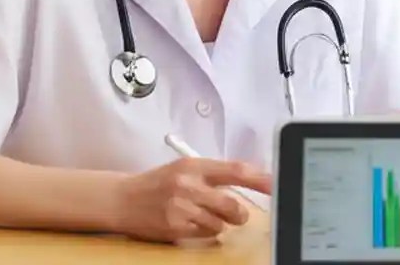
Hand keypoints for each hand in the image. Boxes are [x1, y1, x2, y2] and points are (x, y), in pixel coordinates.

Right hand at [116, 158, 271, 242]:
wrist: (122, 199)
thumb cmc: (158, 183)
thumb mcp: (184, 169)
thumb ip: (213, 175)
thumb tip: (249, 181)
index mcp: (194, 165)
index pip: (236, 170)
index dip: (260, 179)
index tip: (277, 185)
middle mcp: (188, 184)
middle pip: (233, 205)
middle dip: (239, 214)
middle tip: (236, 214)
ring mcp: (181, 207)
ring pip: (220, 223)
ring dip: (218, 223)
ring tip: (201, 215)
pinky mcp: (175, 227)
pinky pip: (205, 234)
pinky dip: (204, 231)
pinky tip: (190, 223)